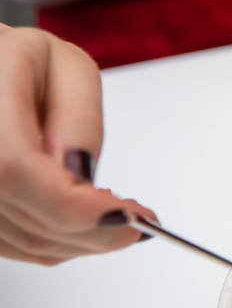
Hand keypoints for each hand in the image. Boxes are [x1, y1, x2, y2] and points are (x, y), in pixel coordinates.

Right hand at [0, 26, 149, 264]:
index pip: (13, 169)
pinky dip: (59, 243)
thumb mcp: (67, 68)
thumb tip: (82, 175)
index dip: (73, 205)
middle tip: (142, 219)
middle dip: (95, 229)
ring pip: (21, 241)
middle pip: (22, 215)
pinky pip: (14, 245)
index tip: (128, 213)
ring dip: (82, 241)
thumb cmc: (21, 62)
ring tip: (116, 213)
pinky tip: (85, 221)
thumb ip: (77, 119)